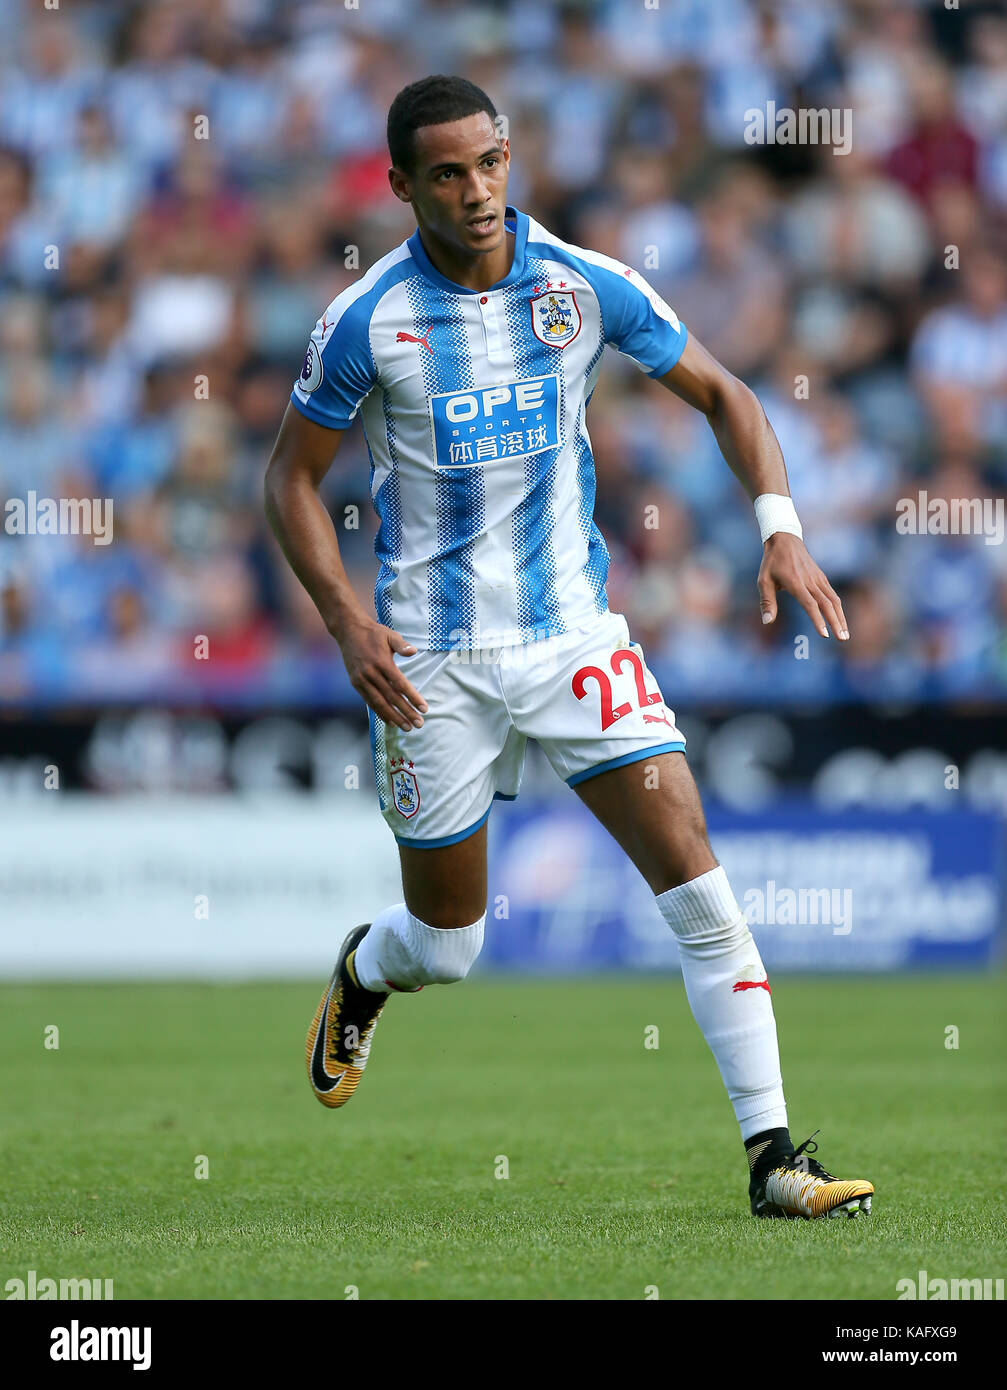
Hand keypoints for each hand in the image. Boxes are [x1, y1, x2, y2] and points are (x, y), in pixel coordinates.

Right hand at [335, 616, 428, 730]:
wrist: (348, 631)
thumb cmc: (374, 633)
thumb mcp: (390, 634)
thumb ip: (402, 645)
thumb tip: (414, 651)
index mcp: (381, 661)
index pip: (400, 684)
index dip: (412, 697)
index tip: (424, 708)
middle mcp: (371, 673)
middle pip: (391, 697)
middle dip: (406, 712)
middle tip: (419, 724)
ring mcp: (361, 680)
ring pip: (379, 703)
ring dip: (394, 717)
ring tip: (406, 727)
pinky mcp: (355, 683)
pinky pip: (369, 701)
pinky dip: (379, 712)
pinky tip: (390, 721)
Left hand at [757, 533, 848, 639]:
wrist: (785, 539)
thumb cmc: (772, 562)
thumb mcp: (763, 581)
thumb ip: (767, 602)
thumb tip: (767, 622)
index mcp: (796, 583)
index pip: (810, 604)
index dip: (817, 619)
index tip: (824, 634)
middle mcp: (810, 581)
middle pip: (827, 604)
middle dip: (836, 623)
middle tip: (842, 639)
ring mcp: (818, 578)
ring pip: (833, 600)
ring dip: (840, 617)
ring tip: (845, 634)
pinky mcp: (821, 577)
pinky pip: (832, 594)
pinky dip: (838, 608)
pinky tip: (840, 619)